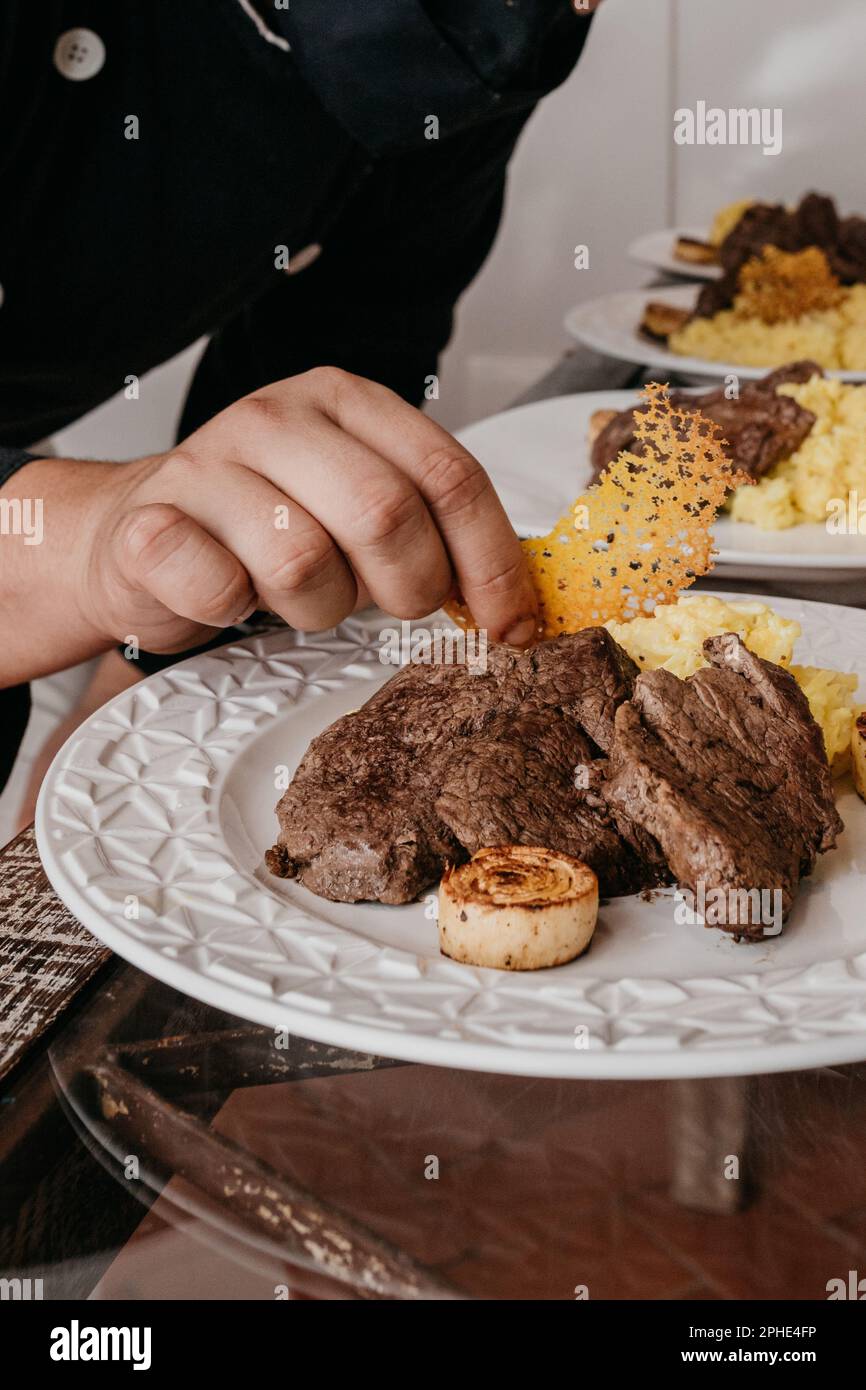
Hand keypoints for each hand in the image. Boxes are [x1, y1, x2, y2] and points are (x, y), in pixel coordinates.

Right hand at [81, 368, 537, 653]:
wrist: (140, 532)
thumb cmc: (266, 527)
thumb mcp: (358, 508)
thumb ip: (433, 527)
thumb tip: (520, 601)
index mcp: (346, 401)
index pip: (449, 474)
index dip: (492, 560)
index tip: (510, 624)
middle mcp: (276, 417)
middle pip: (387, 514)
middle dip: (408, 586)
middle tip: (388, 603)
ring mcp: (206, 463)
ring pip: (305, 562)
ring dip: (317, 607)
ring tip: (295, 593)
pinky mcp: (149, 523)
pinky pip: (221, 590)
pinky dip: (234, 611)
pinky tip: (228, 595)